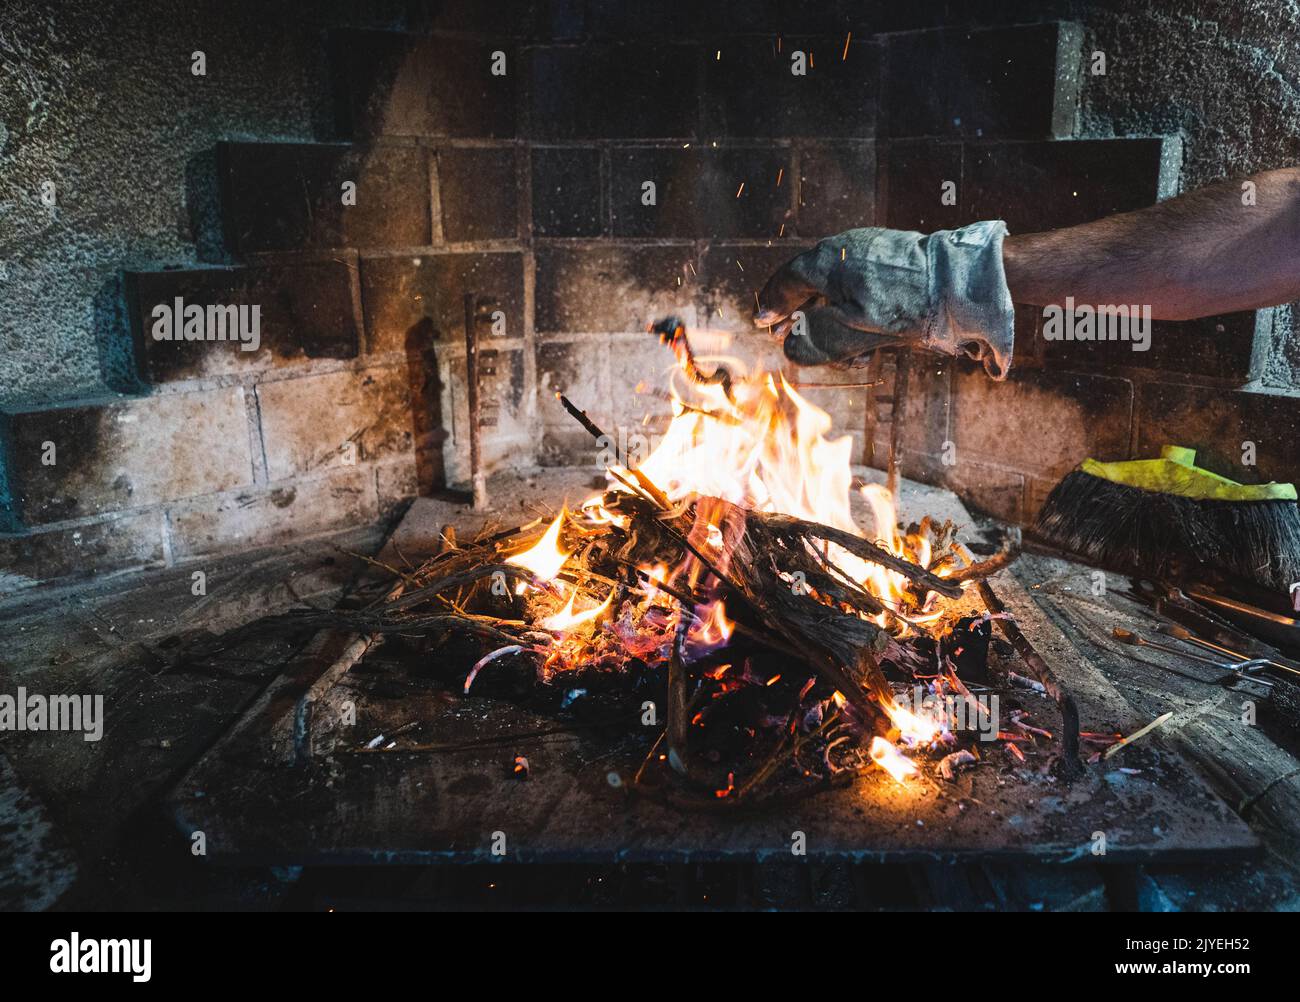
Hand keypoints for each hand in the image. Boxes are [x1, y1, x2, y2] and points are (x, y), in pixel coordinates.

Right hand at [754, 228, 913, 365]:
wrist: (963, 282)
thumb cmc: (906, 307)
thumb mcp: (853, 333)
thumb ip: (816, 340)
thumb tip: (789, 349)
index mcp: (827, 261)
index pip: (787, 281)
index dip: (772, 305)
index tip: (762, 322)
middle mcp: (844, 249)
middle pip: (808, 281)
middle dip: (796, 312)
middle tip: (783, 334)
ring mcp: (868, 249)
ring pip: (834, 283)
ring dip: (825, 313)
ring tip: (829, 343)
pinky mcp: (890, 255)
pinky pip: (858, 280)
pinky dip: (849, 305)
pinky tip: (860, 331)